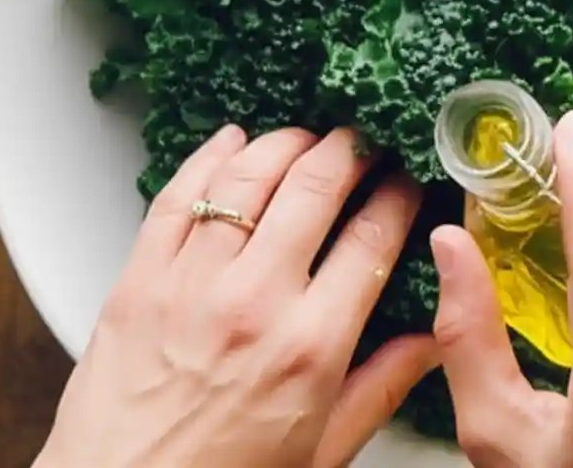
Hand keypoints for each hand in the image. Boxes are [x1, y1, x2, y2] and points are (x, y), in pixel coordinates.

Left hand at [36, 126, 436, 467]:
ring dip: (288, 142)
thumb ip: (383, 386)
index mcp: (311, 346)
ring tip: (311, 137)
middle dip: (352, 149)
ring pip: (248, 176)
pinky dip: (208, 157)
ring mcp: (190, 284)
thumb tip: (435, 339)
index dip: (400, 194)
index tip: (410, 180)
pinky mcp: (138, 280)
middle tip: (367, 140)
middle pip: (315, 186)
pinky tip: (232, 140)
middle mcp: (254, 301)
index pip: (372, 236)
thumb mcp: (324, 449)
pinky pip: (176, 197)